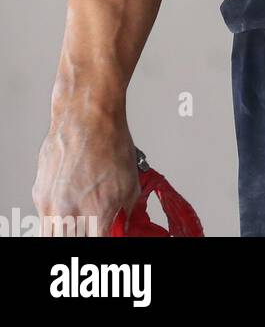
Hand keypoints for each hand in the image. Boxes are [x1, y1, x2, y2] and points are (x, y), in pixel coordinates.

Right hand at [33, 115, 140, 236]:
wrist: (87, 115)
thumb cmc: (110, 142)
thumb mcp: (131, 180)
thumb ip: (126, 210)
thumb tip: (122, 225)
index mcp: (96, 213)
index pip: (99, 244)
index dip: (105, 238)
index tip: (108, 233)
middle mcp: (70, 213)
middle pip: (73, 242)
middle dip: (85, 235)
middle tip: (94, 226)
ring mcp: (50, 205)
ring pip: (54, 234)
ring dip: (67, 230)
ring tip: (80, 217)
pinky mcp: (38, 194)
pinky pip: (46, 216)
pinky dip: (57, 215)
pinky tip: (70, 200)